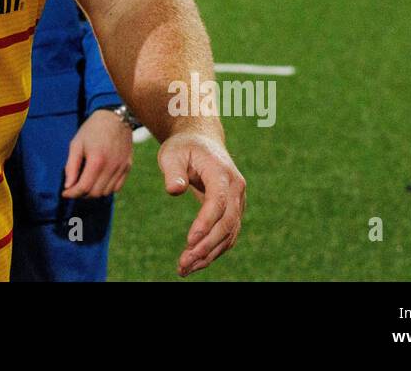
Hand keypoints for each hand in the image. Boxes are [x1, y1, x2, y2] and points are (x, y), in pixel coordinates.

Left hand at [62, 108, 133, 198]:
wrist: (115, 118)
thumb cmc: (92, 129)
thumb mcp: (76, 144)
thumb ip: (71, 166)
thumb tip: (68, 186)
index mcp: (97, 160)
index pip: (84, 187)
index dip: (72, 193)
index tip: (65, 193)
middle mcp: (111, 166)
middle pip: (95, 193)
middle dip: (82, 194)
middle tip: (74, 187)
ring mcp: (121, 167)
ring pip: (106, 192)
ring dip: (94, 192)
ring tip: (86, 183)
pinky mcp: (128, 167)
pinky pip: (117, 187)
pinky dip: (106, 188)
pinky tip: (99, 180)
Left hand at [157, 130, 245, 276]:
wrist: (202, 143)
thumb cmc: (183, 148)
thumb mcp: (172, 153)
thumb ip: (173, 171)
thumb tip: (174, 189)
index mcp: (222, 172)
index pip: (218, 201)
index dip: (206, 222)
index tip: (189, 241)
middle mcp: (236, 188)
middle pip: (227, 222)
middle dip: (206, 246)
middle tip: (183, 263)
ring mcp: (238, 201)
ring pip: (229, 234)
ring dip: (209, 254)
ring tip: (184, 268)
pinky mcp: (234, 212)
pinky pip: (227, 236)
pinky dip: (213, 251)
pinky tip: (195, 262)